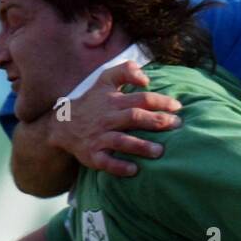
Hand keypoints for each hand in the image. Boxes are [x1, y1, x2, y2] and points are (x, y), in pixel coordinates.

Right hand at [57, 61, 181, 176]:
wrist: (63, 125)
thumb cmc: (92, 102)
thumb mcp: (104, 80)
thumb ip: (125, 70)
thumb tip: (145, 77)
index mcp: (113, 100)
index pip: (140, 98)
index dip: (160, 101)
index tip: (177, 107)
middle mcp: (107, 118)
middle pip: (134, 117)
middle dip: (156, 121)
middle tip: (177, 126)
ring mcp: (100, 138)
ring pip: (122, 141)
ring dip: (141, 146)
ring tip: (160, 152)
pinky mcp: (93, 155)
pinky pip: (106, 162)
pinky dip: (119, 166)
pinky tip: (134, 170)